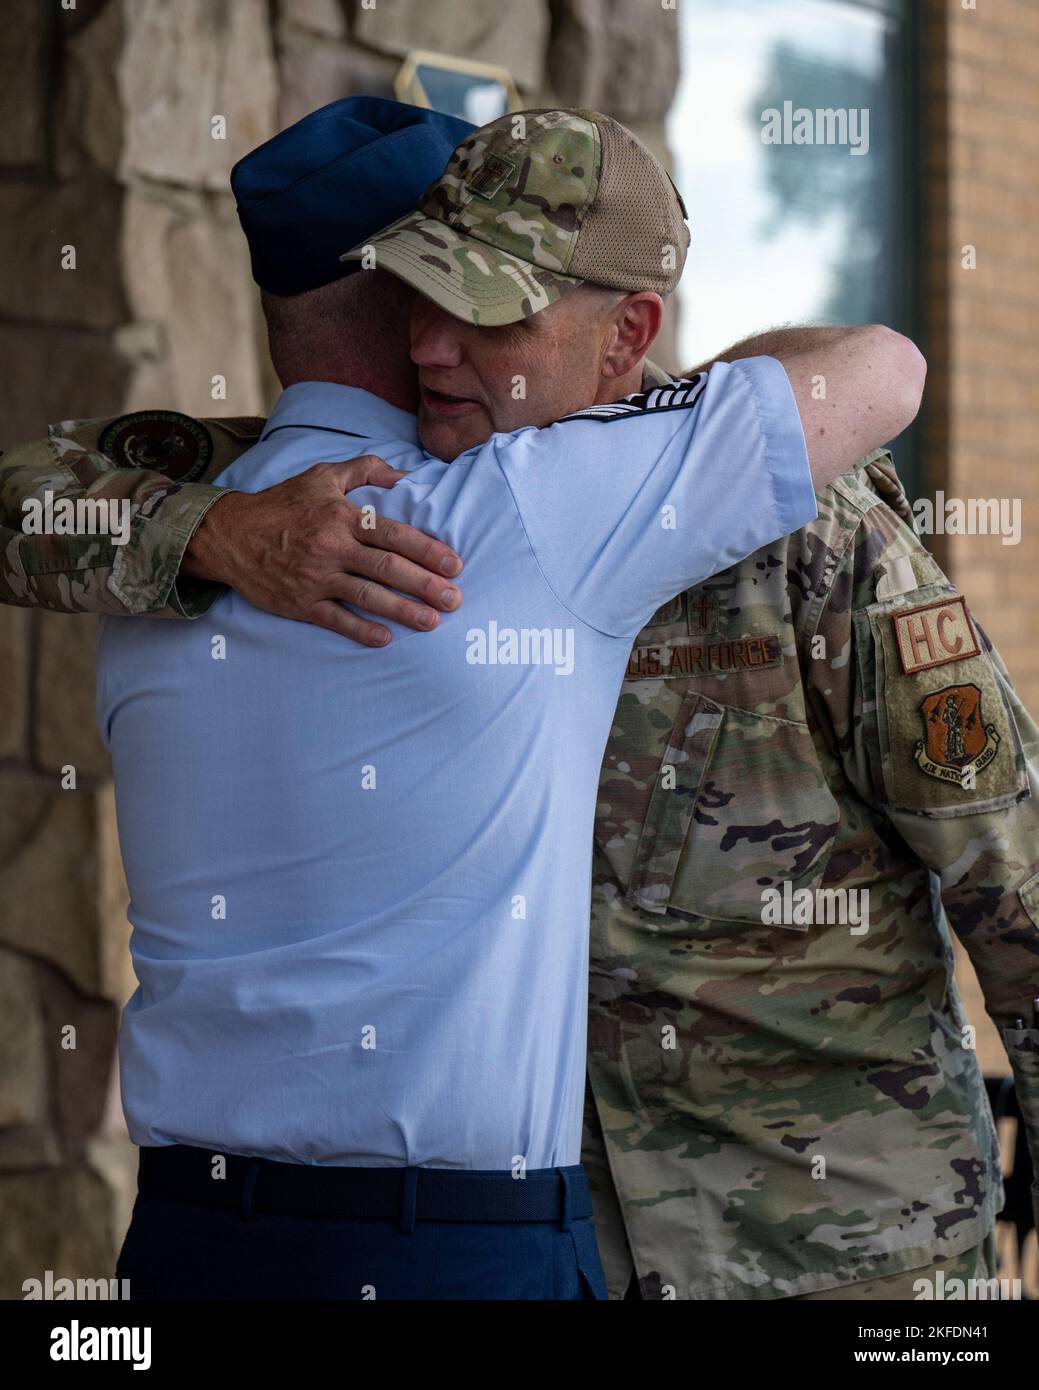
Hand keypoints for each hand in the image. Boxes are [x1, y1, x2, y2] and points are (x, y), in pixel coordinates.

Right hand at [182, 455, 462, 644]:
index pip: (394, 534)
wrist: (229, 534)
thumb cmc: (282, 504)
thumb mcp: (321, 476)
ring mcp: (316, 578)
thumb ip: (365, 470)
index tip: (454, 564)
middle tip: (454, 599)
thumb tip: (404, 474)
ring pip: (368, 596)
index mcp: (341, 517)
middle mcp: (332, 548)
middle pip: (388, 568)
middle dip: (425, 585)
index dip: (427, 550)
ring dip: (403, 611)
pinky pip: (335, 619)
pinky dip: (361, 630)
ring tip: (432, 622)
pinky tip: (385, 639)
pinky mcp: (300, 603)